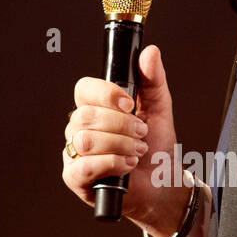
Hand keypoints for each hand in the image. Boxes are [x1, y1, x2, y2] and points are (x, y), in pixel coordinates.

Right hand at [62, 44, 188, 236]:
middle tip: (142, 133)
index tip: (130, 104)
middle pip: (86, 115)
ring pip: (85, 140)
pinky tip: (127, 166)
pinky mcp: (74, 177)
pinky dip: (110, 164)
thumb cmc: (156, 147)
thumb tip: (150, 52)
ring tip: (137, 152)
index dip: (105, 94)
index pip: (84, 89)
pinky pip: (82, 166)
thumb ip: (153, 80)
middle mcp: (80, 127)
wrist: (162, 184)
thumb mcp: (160, 109)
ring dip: (119, 145)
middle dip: (121, 125)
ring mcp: (74, 152)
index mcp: (95, 107)